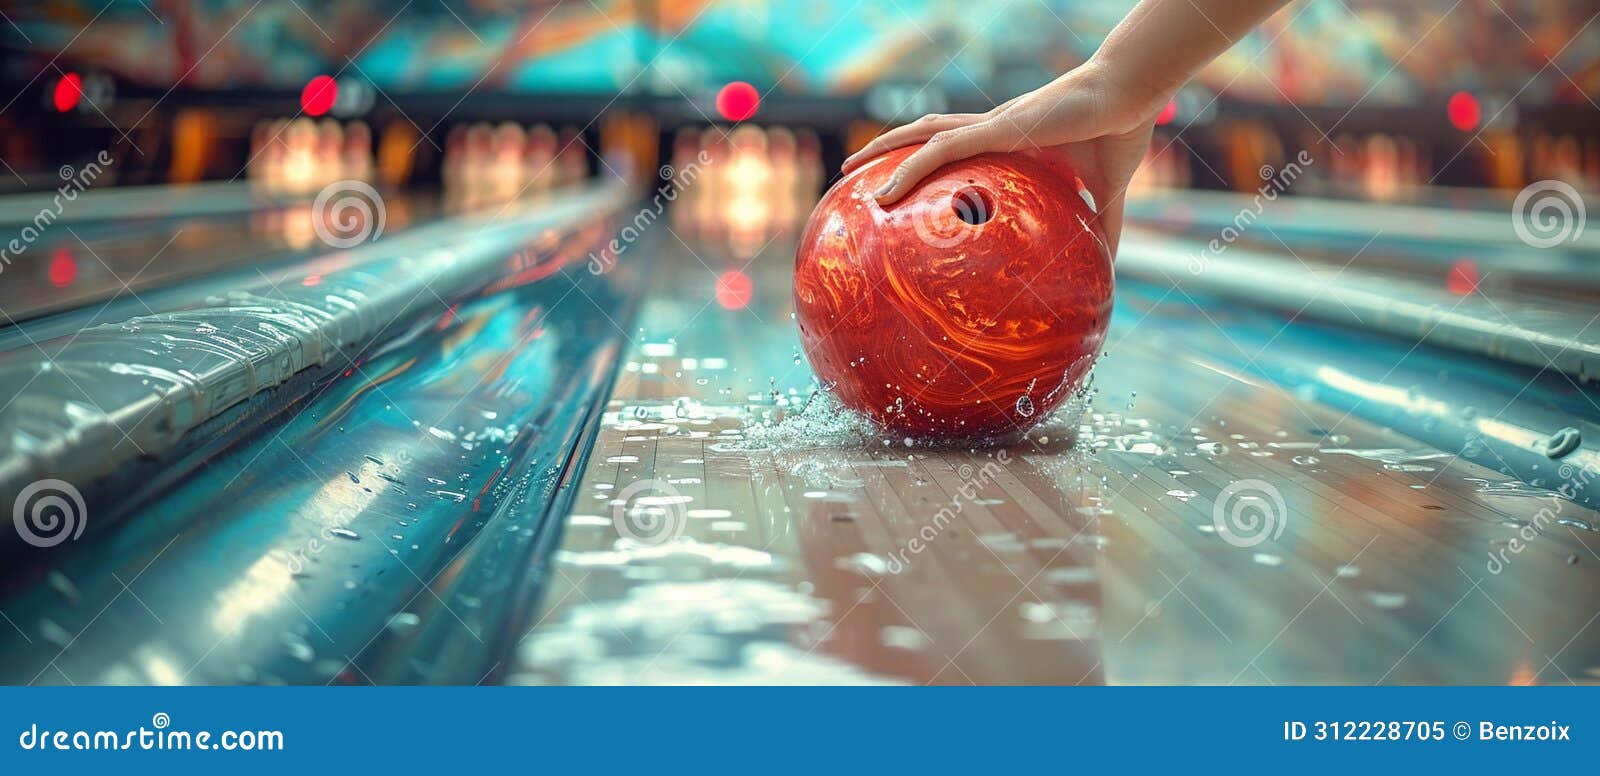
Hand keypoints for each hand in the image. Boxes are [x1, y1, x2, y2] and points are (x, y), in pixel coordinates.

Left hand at [841, 64, 1170, 253]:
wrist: (1132, 96)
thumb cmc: (1119, 131)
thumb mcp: (1106, 194)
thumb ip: (1102, 227)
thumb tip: (1111, 267)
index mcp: (1013, 143)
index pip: (959, 149)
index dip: (931, 163)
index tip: (909, 187)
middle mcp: (994, 131)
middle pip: (928, 137)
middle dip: (891, 152)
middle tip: (859, 174)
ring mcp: (991, 127)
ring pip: (923, 137)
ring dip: (884, 152)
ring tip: (848, 168)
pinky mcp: (997, 129)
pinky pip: (941, 148)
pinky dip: (909, 167)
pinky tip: (884, 187)